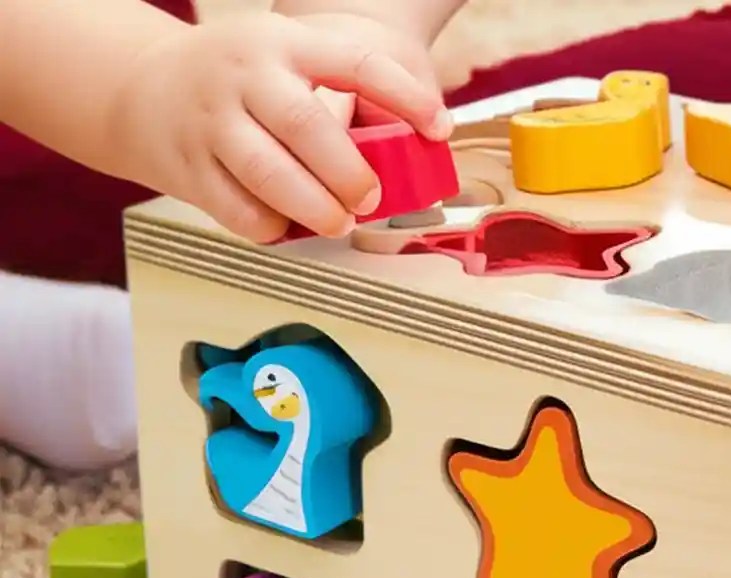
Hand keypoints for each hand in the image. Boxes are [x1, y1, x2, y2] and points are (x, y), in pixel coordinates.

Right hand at [110, 11, 450, 242]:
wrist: (141, 85)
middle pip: (305, 124)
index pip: (355, 62)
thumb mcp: (287, 58)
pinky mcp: (187, 166)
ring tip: (339, 222)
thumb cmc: (242, 79)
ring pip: (266, 172)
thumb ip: (340, 93)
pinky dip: (269, 226)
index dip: (405, 96)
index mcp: (284, 45)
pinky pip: (233, 207)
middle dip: (348, 170)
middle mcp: (245, 77)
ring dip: (313, 206)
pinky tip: (288, 228)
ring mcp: (211, 121)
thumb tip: (413, 150)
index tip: (439, 128)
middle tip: (371, 197)